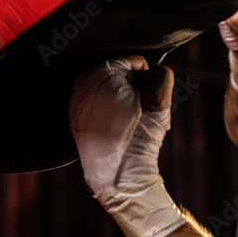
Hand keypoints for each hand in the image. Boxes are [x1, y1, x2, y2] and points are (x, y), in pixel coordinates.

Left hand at [70, 56, 184, 236]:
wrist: (118, 174)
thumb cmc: (139, 136)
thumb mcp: (160, 102)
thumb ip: (163, 75)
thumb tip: (155, 72)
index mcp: (101, 72)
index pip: (134, 62)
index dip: (147, 80)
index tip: (145, 101)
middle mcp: (82, 82)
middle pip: (119, 74)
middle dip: (132, 88)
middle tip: (136, 112)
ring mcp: (75, 100)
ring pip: (108, 89)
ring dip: (121, 99)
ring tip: (126, 121)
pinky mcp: (74, 117)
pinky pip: (97, 104)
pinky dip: (108, 111)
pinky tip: (114, 128)